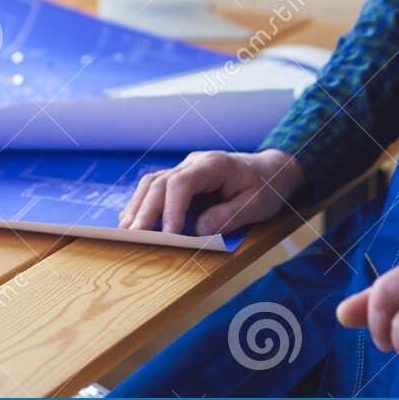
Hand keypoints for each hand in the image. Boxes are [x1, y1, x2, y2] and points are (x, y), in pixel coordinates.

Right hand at [117, 149, 305, 235]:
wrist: (271, 170)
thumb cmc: (266, 186)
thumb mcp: (257, 204)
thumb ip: (229, 216)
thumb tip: (199, 231)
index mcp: (214, 164)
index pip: (182, 182)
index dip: (171, 209)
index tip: (167, 235)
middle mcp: (194, 163)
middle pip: (160, 182)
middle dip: (145, 210)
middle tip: (133, 236)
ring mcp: (186, 169)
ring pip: (152, 183)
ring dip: (138, 207)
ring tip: (126, 231)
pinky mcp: (182, 180)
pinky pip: (155, 189)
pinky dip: (143, 205)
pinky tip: (134, 221)